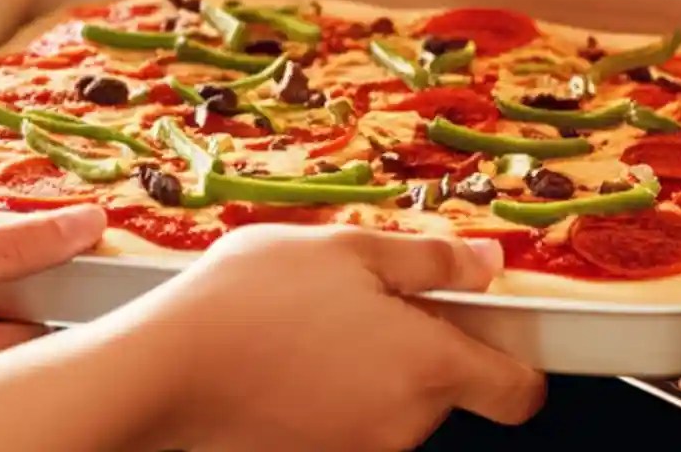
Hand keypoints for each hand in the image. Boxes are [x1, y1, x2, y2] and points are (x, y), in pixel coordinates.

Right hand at [125, 225, 546, 450]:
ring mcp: (358, 450)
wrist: (164, 368)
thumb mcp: (349, 249)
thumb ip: (431, 260)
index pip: (517, 392)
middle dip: (416, 346)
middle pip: (443, 389)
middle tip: (362, 300)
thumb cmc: (251, 300)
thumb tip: (487, 266)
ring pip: (392, 403)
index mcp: (428, 367)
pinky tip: (288, 356)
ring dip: (369, 366)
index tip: (488, 329)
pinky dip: (332, 392)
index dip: (514, 360)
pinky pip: (347, 421)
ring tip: (312, 324)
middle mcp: (404, 424)